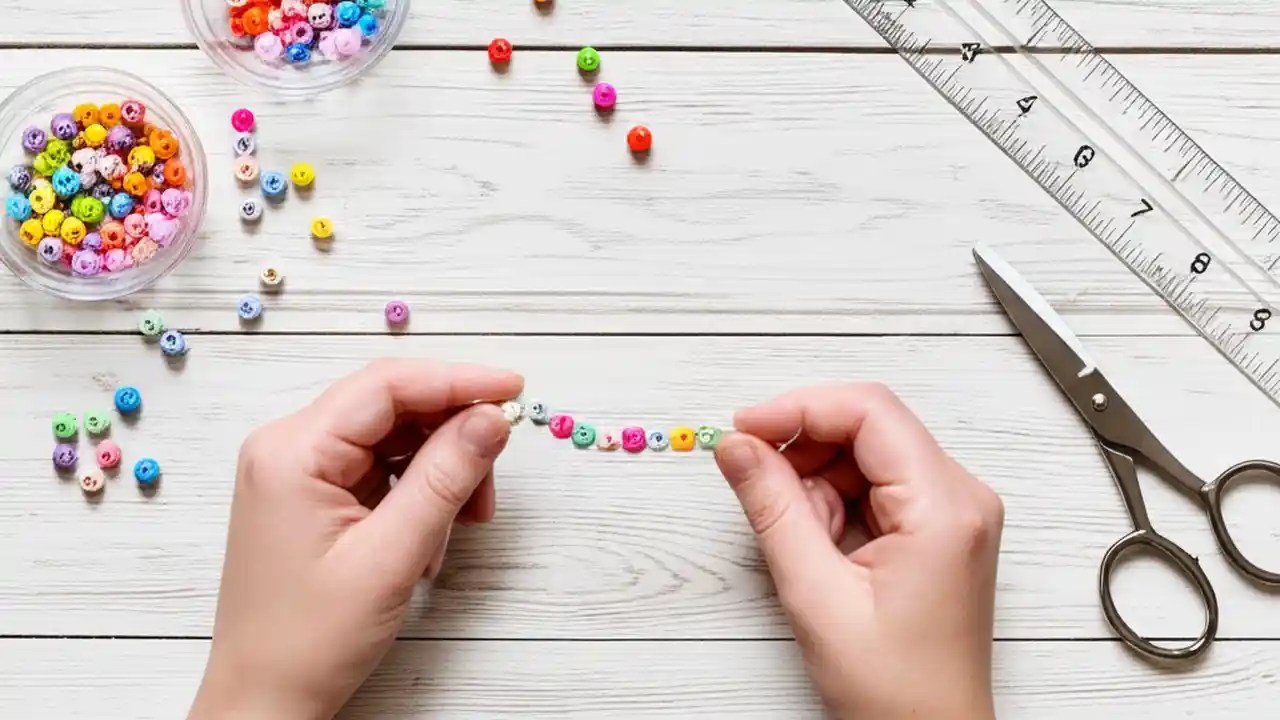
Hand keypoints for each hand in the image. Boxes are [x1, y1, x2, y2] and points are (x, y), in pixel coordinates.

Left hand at [189, 359, 522, 719]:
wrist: (265, 702)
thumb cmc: (308, 641)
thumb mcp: (391, 557)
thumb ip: (445, 479)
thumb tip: (492, 419)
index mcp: (292, 451)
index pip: (387, 386)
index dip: (457, 381)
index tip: (513, 390)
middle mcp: (289, 449)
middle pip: (392, 407)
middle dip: (452, 434)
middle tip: (495, 472)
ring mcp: (300, 473)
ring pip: (394, 439)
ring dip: (441, 469)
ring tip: (467, 519)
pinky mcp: (316, 497)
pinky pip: (383, 469)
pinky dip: (420, 491)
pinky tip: (435, 530)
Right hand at [714, 384, 1002, 719]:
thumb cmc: (896, 691)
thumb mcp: (816, 595)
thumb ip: (772, 508)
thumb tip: (738, 446)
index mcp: (946, 507)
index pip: (870, 412)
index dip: (799, 408)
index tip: (745, 428)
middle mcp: (961, 498)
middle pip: (868, 428)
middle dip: (804, 452)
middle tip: (761, 489)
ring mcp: (953, 512)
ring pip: (866, 455)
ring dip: (817, 483)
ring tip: (804, 543)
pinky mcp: (937, 528)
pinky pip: (875, 485)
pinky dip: (835, 504)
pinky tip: (824, 548)